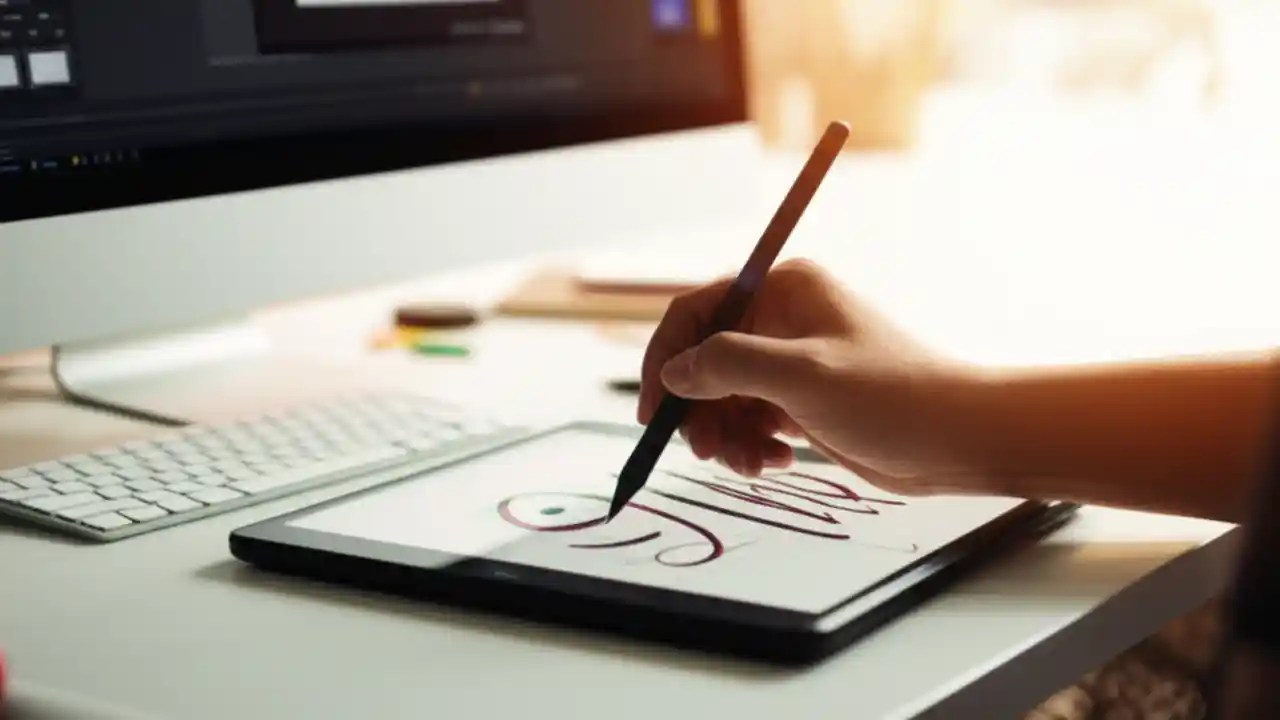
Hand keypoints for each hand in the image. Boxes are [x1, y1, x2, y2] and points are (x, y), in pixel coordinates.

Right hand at [639, 259, 988, 496]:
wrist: (957, 439)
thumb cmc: (893, 397)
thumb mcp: (801, 376)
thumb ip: (728, 366)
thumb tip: (674, 373)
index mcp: (783, 290)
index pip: (696, 312)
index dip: (665, 359)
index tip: (653, 410)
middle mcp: (783, 319)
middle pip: (705, 360)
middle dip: (698, 409)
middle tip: (704, 451)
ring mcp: (791, 361)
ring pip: (723, 397)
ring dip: (724, 435)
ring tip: (750, 464)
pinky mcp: (802, 399)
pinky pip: (750, 419)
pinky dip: (749, 445)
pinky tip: (773, 462)